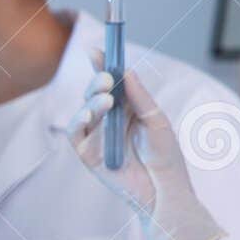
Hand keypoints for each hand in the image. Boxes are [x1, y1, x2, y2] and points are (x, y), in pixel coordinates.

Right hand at [69, 52, 222, 239]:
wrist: (163, 191)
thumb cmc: (165, 157)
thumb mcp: (156, 120)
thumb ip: (139, 97)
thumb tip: (125, 71)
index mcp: (128, 108)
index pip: (111, 83)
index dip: (103, 65)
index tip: (98, 48)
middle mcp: (109, 120)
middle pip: (94, 93)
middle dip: (96, 82)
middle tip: (105, 77)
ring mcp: (96, 136)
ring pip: (82, 110)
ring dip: (90, 101)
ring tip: (106, 102)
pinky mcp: (86, 153)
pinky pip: (74, 132)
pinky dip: (78, 121)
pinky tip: (90, 116)